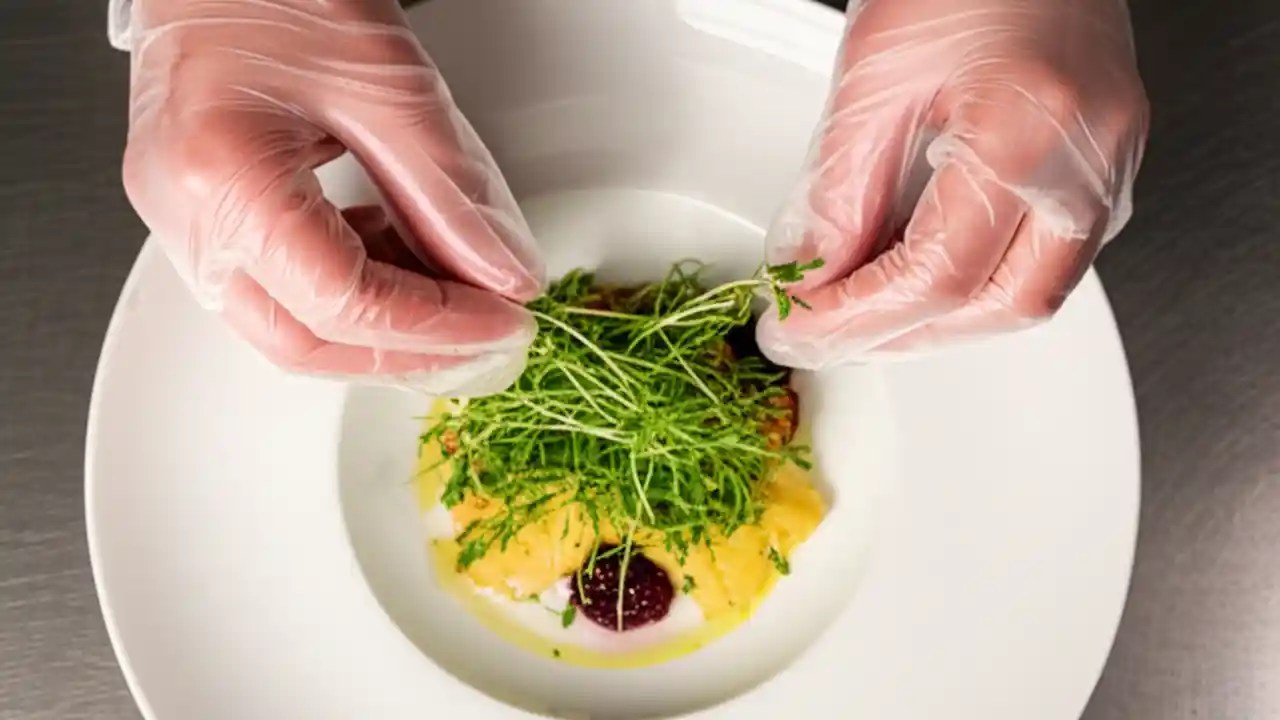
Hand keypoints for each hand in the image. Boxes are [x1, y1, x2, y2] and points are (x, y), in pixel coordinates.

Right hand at [121, 0, 543, 394]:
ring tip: (459, 299)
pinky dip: (353, 288)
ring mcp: (180, 219)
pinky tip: (406, 260)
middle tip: (488, 339)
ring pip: (289, 326)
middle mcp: (183, 212)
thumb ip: (454, 193)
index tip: (505, 322)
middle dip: (410, 352)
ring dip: (384, 327)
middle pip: (305, 340)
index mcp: (220, 174)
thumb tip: (505, 273)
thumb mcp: (392, 83)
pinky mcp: (201, 213)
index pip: (344, 302)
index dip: (438, 327)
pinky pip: (279, 285)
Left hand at [759, 0, 1147, 366]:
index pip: (936, 277)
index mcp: (1030, 133)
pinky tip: (918, 277)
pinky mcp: (1108, 165)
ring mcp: (1112, 166)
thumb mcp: (874, 77)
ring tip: (862, 313)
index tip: (797, 330)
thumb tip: (811, 272)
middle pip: (997, 305)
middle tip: (824, 334)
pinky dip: (974, 283)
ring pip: (1029, 295)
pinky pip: (1047, 257)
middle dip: (900, 336)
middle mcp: (1090, 162)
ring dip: (939, 320)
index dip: (856, 320)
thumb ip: (840, 190)